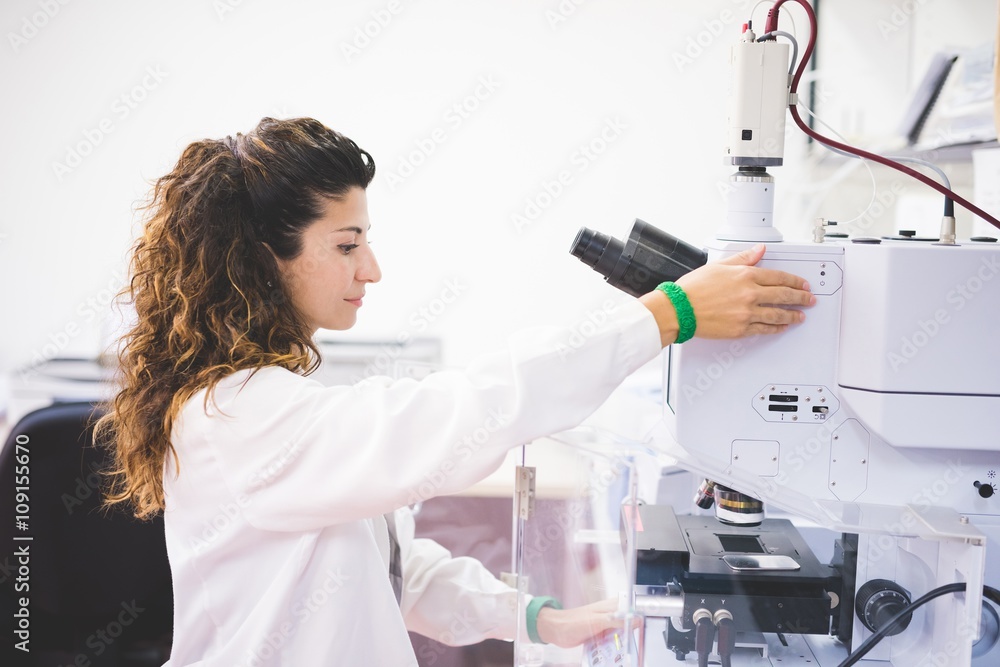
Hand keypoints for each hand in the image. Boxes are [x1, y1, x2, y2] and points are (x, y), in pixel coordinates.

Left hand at [534, 598, 636, 648]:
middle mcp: (609, 614)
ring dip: (623, 640)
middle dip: (632, 632)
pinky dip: (614, 646)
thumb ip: (617, 620)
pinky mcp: (600, 634)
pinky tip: (615, 652)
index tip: (646, 625)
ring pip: (621, 633)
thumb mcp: (598, 621)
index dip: (640, 615)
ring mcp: (605, 625)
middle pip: (628, 622)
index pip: (631, 607)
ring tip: (626, 649)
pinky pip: (612, 640)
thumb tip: (635, 619)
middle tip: (635, 643)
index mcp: (610, 606)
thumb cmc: (573, 622)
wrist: (557, 631)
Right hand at [639, 244, 813, 344]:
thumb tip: (759, 251)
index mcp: (745, 275)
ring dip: (792, 315)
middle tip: (809, 300)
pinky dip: (776, 328)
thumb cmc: (693, 288)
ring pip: (777, 314)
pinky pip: (764, 328)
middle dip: (800, 298)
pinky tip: (782, 327)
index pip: (778, 277)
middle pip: (783, 295)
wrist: (680, 309)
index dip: (794, 281)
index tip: (802, 284)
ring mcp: (747, 313)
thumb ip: (743, 258)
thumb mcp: (719, 265)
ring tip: (800, 316)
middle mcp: (749, 294)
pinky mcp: (741, 328)